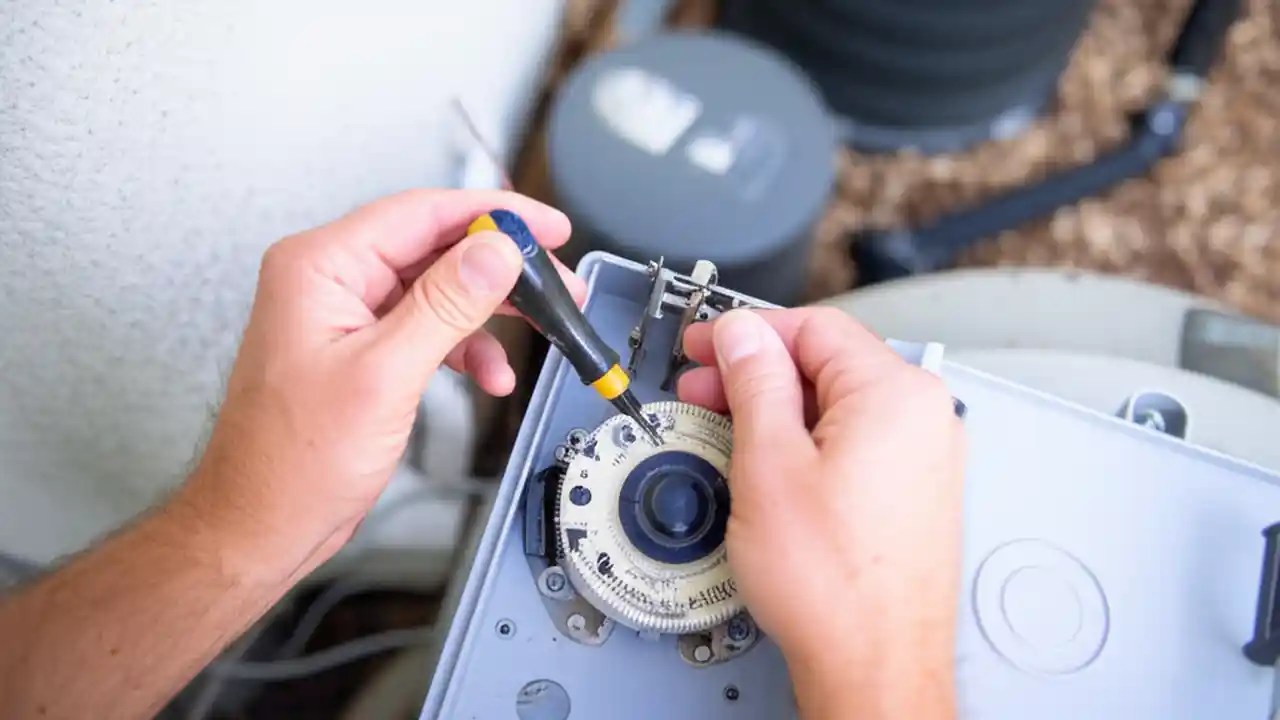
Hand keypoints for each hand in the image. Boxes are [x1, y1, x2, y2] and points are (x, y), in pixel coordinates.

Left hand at [183, 189, 580, 580]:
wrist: (262, 524)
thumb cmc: (293, 462)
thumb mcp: (384, 375)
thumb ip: (444, 305)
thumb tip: (494, 252)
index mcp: (321, 267)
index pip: (421, 213)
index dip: (493, 214)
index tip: (546, 227)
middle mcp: (330, 281)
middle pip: (435, 248)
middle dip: (501, 268)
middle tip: (557, 282)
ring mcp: (345, 316)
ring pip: (438, 289)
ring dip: (490, 312)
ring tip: (540, 326)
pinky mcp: (360, 349)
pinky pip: (426, 328)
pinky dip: (465, 347)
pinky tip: (490, 373)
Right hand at [677, 308, 963, 718]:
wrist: (874, 665)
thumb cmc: (833, 585)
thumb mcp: (768, 463)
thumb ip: (754, 382)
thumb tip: (742, 335)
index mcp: (895, 394)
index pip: (814, 327)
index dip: (746, 331)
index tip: (703, 346)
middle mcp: (923, 417)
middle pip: (827, 363)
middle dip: (755, 373)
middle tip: (703, 391)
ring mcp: (924, 457)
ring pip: (837, 405)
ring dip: (776, 409)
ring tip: (727, 433)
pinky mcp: (912, 491)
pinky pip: (854, 441)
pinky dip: (805, 441)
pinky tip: (767, 464)